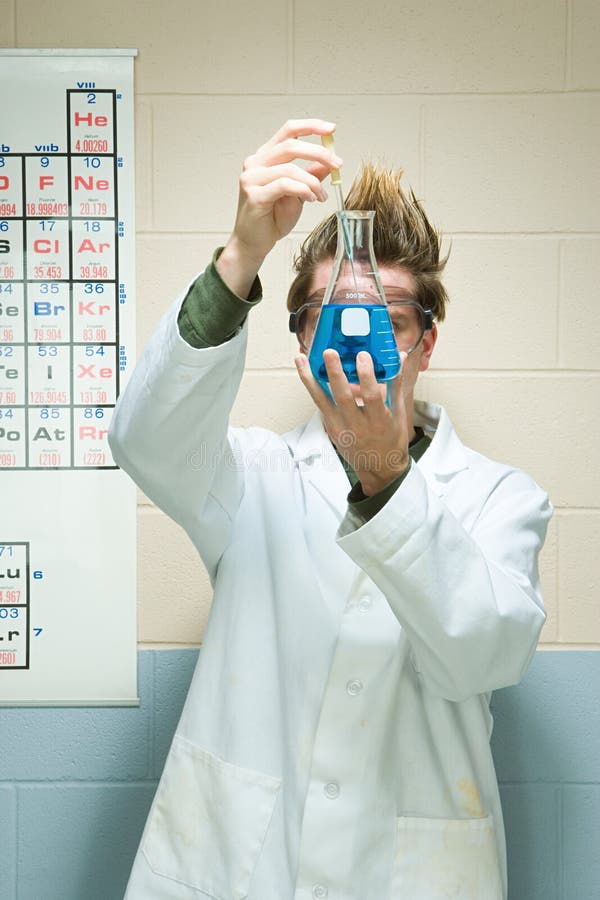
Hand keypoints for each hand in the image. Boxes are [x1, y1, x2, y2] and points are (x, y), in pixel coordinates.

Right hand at [217, 119, 341, 296]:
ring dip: (312, 181)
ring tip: (322, 195)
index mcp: (266, 157)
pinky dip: (303, 190)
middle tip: (337, 164)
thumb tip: (329, 162)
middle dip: (319, 153)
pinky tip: (311, 198)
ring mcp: (251, 178)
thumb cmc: (272, 219)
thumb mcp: (299, 194)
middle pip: (291, 146)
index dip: (311, 126)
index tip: (332, 129)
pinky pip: (284, 185)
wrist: (255, 243)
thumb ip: (310, 176)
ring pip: (290, 168)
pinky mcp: (253, 194)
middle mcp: (255, 163)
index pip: (288, 131)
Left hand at [295, 349, 410, 495]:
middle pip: (343, 397)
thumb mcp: (399, 414)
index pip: (372, 396)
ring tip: (301, 359)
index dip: (367, 376)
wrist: (379, 469)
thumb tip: (399, 357)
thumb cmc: (391, 440)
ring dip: (310, 379)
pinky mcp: (330, 429)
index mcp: (379, 421)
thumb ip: (396, 384)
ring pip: (322, 401)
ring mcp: (340, 428)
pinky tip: (305, 371)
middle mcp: (357, 426)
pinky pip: (320, 405)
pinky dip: (312, 388)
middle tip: (329, 352)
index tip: (363, 356)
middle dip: (335, 373)